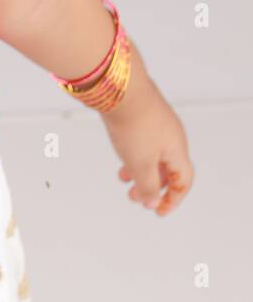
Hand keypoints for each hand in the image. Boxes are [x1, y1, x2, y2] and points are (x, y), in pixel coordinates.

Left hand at [102, 75, 193, 216]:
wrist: (121, 89)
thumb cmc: (134, 125)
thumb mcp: (140, 163)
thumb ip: (147, 186)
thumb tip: (152, 203)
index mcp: (177, 150)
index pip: (183, 181)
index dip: (173, 199)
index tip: (158, 212)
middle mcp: (172, 137)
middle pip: (167, 169)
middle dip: (151, 186)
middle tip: (133, 198)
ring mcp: (157, 124)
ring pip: (153, 155)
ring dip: (139, 171)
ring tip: (122, 179)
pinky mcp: (142, 115)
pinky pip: (143, 142)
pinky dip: (133, 155)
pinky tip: (119, 155)